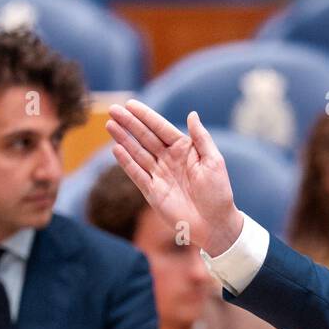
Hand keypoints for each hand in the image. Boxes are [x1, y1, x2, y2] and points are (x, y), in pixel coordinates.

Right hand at [106, 101, 244, 255]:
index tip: (130, 104)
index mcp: (184, 150)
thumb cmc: (218, 193)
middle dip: (129, 123)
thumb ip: (201, 138)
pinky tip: (116, 149)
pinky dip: (126, 162)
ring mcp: (159, 175)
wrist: (214, 224)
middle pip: (145, 137)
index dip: (146, 116)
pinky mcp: (152, 192)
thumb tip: (192, 114)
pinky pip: (137, 174)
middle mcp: (169, 160)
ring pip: (138, 153)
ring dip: (124, 139)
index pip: (161, 128)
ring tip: (110, 125)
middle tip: (113, 110)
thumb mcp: (214, 161)